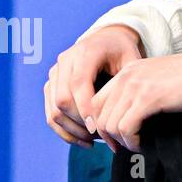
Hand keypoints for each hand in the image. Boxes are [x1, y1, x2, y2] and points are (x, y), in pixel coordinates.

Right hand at [44, 24, 143, 150]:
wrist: (107, 39)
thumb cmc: (123, 51)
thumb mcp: (132, 60)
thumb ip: (128, 81)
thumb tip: (128, 113)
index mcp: (85, 52)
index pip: (78, 84)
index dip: (86, 109)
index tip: (99, 128)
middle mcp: (65, 61)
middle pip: (62, 100)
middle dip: (80, 123)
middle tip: (101, 137)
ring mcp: (55, 73)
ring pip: (53, 110)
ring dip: (72, 130)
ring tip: (94, 141)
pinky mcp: (51, 85)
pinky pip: (50, 113)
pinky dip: (64, 130)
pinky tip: (83, 140)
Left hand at [85, 51, 181, 153]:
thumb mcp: (158, 81)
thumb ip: (139, 94)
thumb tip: (126, 121)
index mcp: (129, 70)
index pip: (97, 100)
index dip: (100, 122)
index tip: (113, 136)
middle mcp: (127, 75)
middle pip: (97, 113)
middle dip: (107, 135)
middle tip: (121, 146)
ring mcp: (136, 86)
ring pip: (109, 123)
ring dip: (120, 140)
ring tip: (135, 145)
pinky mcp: (147, 98)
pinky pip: (125, 128)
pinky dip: (131, 141)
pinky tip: (141, 144)